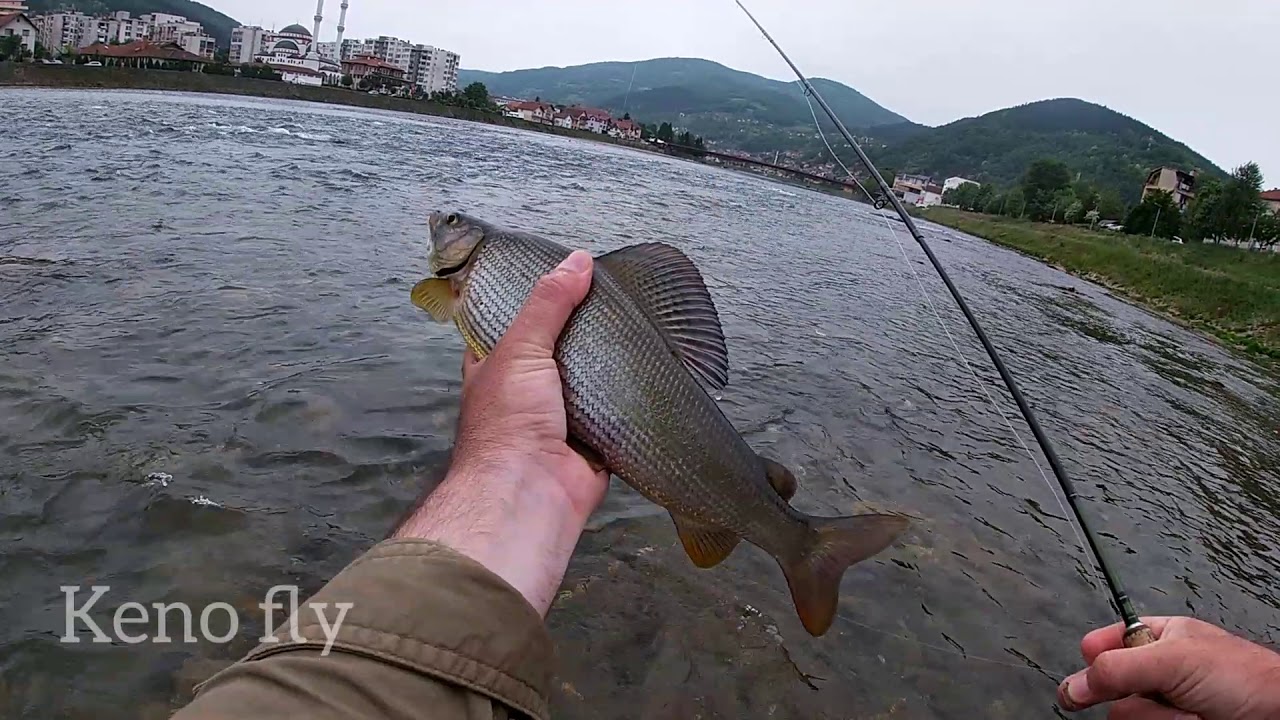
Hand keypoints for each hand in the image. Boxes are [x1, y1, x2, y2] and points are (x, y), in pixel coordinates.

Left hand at [394, 250, 608, 615]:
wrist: (530, 494)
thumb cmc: (509, 421)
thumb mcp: (521, 348)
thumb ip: (548, 303)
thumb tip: (578, 260)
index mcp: (496, 367)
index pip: (514, 322)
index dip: (538, 299)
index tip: (569, 274)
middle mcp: (527, 392)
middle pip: (560, 349)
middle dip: (585, 330)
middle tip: (617, 297)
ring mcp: (562, 419)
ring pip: (591, 380)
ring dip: (612, 363)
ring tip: (642, 325)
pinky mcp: (595, 442)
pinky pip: (617, 413)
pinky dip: (632, 398)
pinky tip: (653, 371)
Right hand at [1058, 617, 1279, 718]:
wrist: (1278, 717)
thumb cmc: (1246, 679)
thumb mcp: (1175, 660)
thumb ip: (1119, 667)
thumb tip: (1073, 685)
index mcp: (1158, 638)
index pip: (1106, 643)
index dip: (1095, 657)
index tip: (1091, 675)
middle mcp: (1158, 673)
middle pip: (1111, 686)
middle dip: (1139, 695)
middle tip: (1161, 694)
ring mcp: (1165, 706)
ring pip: (1126, 717)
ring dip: (1159, 718)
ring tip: (1193, 713)